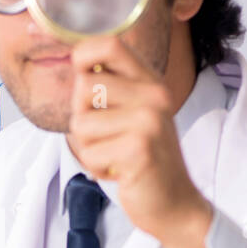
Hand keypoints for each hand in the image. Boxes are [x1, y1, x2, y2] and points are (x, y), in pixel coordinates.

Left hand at [67, 34, 212, 247]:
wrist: (174, 203)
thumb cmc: (143, 159)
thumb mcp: (132, 114)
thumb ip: (109, 88)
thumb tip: (72, 56)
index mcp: (150, 82)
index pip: (110, 44)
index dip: (83, 56)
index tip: (83, 76)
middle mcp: (153, 96)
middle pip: (83, 87)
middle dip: (82, 117)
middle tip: (107, 137)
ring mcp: (148, 121)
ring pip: (80, 123)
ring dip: (89, 147)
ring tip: (114, 156)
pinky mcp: (139, 149)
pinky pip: (89, 152)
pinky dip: (97, 168)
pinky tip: (119, 171)